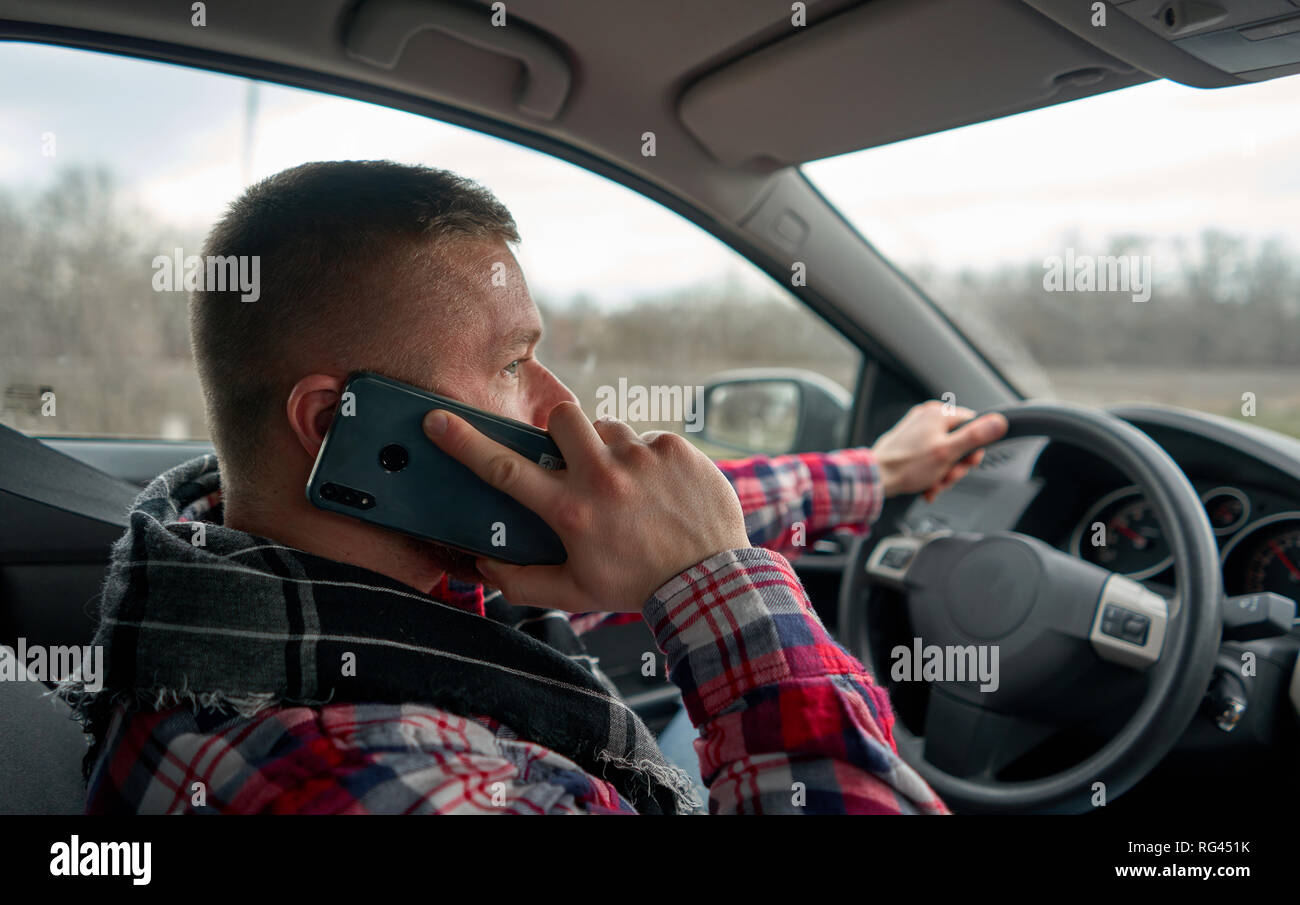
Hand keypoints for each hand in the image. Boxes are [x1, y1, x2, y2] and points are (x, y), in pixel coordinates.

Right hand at [422, 403, 750, 612]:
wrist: (709, 584)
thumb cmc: (637, 587)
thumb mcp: (575, 593)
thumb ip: (523, 581)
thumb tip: (485, 568)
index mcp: (570, 510)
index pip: (505, 468)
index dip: (465, 441)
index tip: (437, 418)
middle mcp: (602, 476)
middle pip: (562, 417)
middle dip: (561, 430)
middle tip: (575, 459)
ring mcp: (642, 458)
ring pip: (609, 428)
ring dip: (609, 450)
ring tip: (627, 486)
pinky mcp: (677, 449)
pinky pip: (652, 440)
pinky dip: (651, 461)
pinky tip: (662, 492)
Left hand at [873, 401, 1008, 502]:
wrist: (875, 477)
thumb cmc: (906, 466)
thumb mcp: (947, 452)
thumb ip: (975, 436)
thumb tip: (1000, 421)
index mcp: (938, 413)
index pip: (973, 426)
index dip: (973, 450)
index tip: (966, 464)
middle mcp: (928, 417)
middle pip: (959, 442)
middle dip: (955, 466)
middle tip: (946, 477)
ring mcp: (917, 429)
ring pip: (945, 453)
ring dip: (943, 473)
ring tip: (933, 484)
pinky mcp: (909, 443)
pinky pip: (929, 457)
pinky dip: (931, 472)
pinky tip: (926, 485)